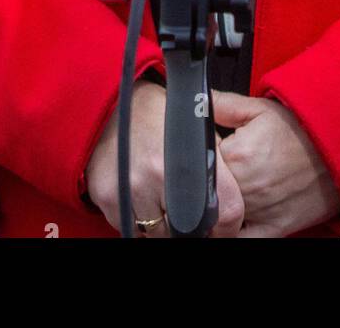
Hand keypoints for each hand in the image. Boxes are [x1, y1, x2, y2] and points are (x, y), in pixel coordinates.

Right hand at [84, 78, 245, 236]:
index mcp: (188, 158)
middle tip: (186, 205)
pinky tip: (140, 196)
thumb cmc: (159, 115)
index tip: (221, 224)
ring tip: (160, 196)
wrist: (112, 105)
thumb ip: (217, 163)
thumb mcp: (198, 127)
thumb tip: (232, 201)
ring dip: (162, 223)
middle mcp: (156, 176)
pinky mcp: (107, 198)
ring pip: (157, 233)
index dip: (227, 224)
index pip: (225, 212)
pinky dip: (138, 220)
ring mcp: (129, 190)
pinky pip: (130, 228)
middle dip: (189, 223)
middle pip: (187, 230)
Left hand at [211, 89, 339, 237]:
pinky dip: (231, 232)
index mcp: (237, 155)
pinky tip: (232, 218)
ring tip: (226, 190)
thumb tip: (194, 101)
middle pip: (208, 190)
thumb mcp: (261, 108)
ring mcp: (258, 212)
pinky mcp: (273, 229)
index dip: (199, 153)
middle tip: (219, 168)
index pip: (198, 159)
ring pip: (220, 217)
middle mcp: (244, 188)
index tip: (206, 149)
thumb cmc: (300, 128)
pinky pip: (241, 238)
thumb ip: (222, 104)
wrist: (339, 151)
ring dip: (218, 204)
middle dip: (209, 178)